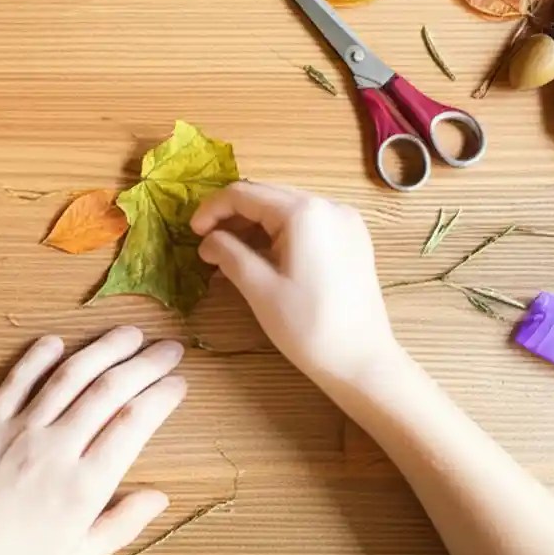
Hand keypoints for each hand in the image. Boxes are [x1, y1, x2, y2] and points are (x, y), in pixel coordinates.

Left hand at [0, 327, 184, 554]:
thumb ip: (122, 524)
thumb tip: (159, 496)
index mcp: (85, 485)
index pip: (134, 423)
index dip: (161, 396)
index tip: (179, 383)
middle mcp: (57, 448)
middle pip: (110, 390)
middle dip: (145, 364)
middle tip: (169, 348)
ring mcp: (19, 431)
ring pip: (70, 376)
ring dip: (103, 349)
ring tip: (129, 334)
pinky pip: (17, 381)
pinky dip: (39, 357)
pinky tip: (58, 342)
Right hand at [191, 182, 402, 386]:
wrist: (361, 360)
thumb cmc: (309, 327)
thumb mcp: (260, 290)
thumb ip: (229, 255)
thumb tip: (208, 241)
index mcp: (304, 213)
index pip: (245, 194)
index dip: (213, 209)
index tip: (191, 232)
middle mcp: (328, 206)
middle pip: (267, 196)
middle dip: (233, 216)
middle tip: (207, 244)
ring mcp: (345, 221)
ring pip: (287, 209)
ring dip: (255, 225)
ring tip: (230, 254)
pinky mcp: (352, 239)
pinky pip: (307, 224)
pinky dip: (280, 234)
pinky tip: (263, 257)